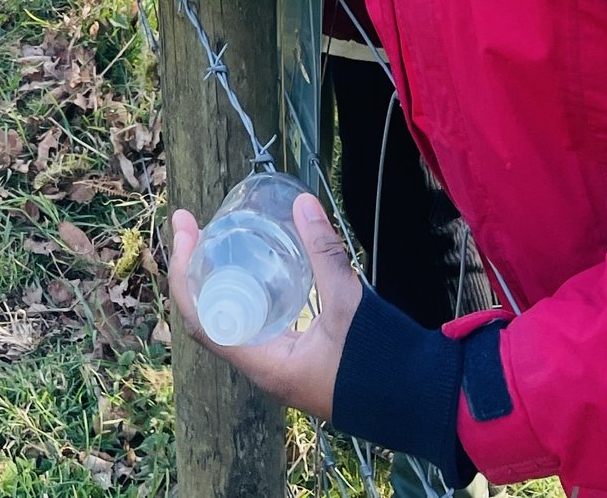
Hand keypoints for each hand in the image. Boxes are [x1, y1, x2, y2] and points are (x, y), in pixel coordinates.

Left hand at [168, 193, 362, 420]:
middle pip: (209, 319)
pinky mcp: (294, 362)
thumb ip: (324, 253)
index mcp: (265, 365)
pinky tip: (254, 272)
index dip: (184, 275)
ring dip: (217, 284)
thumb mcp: (349, 303)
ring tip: (215, 243)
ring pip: (231, 323)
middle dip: (195, 271)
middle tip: (194, 228)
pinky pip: (255, 328)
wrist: (422, 403)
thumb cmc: (380, 361)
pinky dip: (245, 298)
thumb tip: (301, 203)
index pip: (200, 321)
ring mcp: (278, 368)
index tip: (184, 231)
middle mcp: (263, 370)